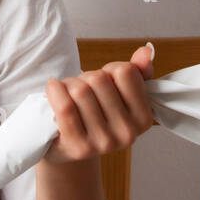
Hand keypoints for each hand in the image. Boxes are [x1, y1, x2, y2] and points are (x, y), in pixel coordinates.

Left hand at [43, 44, 154, 163]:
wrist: (68, 144)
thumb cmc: (96, 112)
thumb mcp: (121, 93)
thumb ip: (137, 71)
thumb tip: (146, 51)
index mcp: (144, 118)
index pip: (125, 72)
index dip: (109, 69)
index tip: (105, 81)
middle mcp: (128, 134)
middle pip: (99, 80)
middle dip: (86, 77)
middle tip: (82, 89)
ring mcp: (103, 143)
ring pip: (80, 91)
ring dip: (68, 85)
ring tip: (69, 94)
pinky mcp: (79, 147)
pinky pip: (65, 107)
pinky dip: (55, 91)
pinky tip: (53, 89)